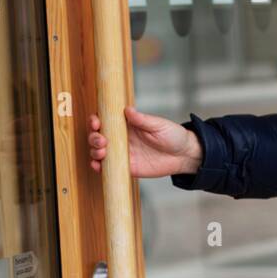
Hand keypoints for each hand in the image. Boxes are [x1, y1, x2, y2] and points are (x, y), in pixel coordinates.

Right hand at [87, 106, 202, 177]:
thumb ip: (142, 120)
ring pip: (98, 151)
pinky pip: (107, 167)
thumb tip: (127, 109)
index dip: (95, 120)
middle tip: (102, 141)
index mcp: (127, 124)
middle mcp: (121, 138)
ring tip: (102, 152)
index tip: (96, 122)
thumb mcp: (158, 125)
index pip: (105, 120)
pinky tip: (98, 165)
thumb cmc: (172, 135)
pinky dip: (98, 167)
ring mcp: (122, 153)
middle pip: (97, 136)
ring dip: (94, 151)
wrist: (183, 156)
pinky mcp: (126, 167)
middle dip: (93, 137)